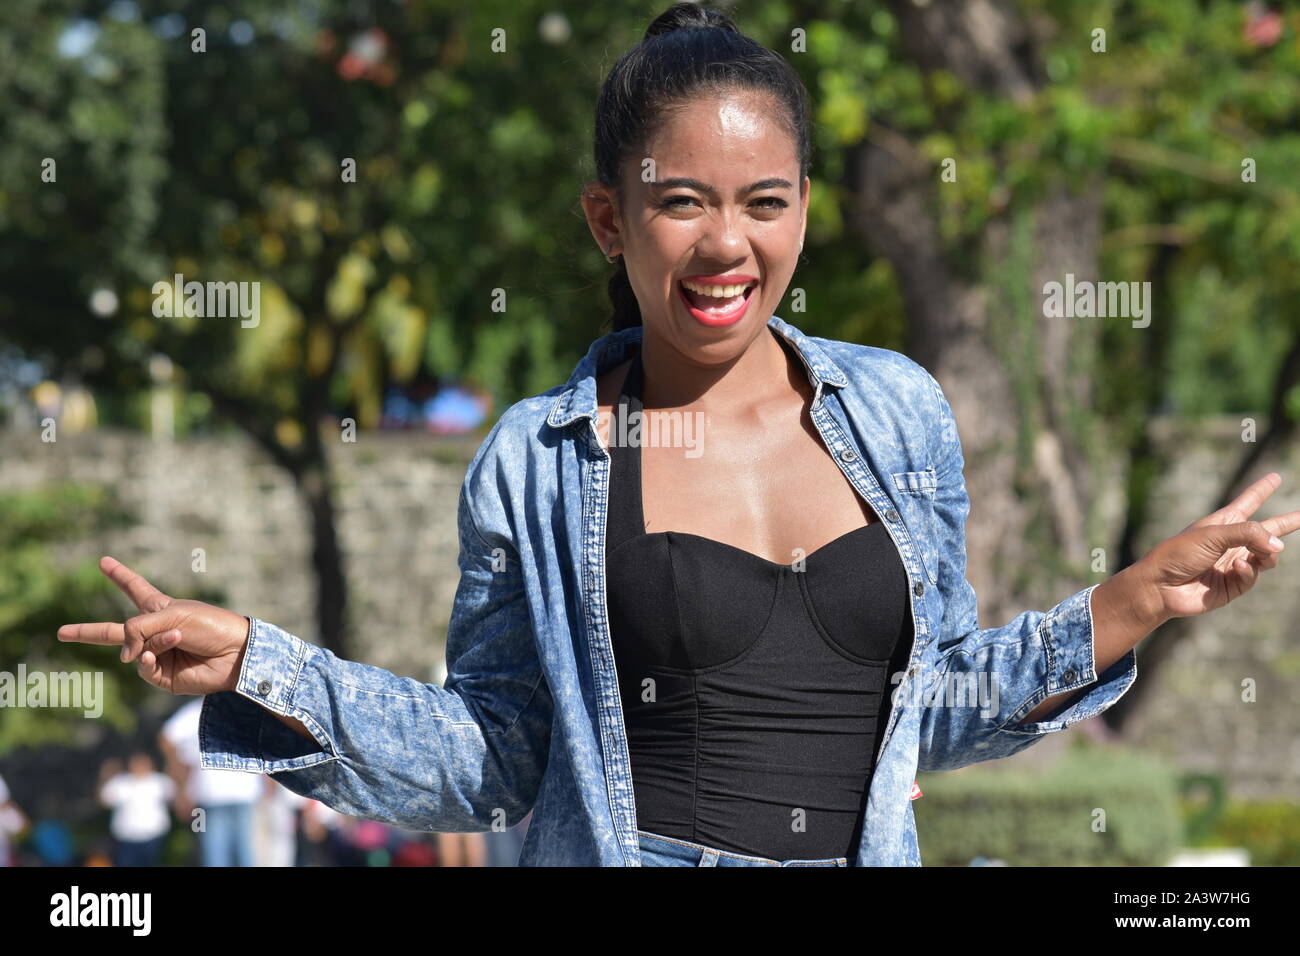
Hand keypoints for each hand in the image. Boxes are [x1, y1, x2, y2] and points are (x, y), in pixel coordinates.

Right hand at [57, 556, 250, 694]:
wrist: (235, 653)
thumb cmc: (209, 625)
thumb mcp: (170, 615)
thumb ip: (136, 629)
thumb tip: (123, 657)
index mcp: (160, 609)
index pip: (135, 589)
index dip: (120, 576)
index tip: (104, 562)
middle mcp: (154, 632)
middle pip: (115, 632)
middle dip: (86, 632)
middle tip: (59, 632)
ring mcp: (156, 655)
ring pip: (133, 648)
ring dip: (153, 642)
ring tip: (176, 638)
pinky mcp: (161, 676)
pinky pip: (142, 666)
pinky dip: (149, 658)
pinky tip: (159, 655)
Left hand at [1137, 472, 1299, 619]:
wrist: (1161, 586)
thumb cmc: (1179, 553)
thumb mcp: (1212, 534)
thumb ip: (1248, 534)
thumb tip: (1278, 545)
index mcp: (1223, 523)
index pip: (1248, 502)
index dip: (1261, 490)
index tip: (1275, 477)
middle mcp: (1231, 542)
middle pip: (1266, 532)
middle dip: (1287, 524)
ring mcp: (1233, 564)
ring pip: (1267, 556)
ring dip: (1265, 554)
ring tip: (1260, 552)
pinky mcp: (1233, 585)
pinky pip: (1253, 575)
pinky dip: (1249, 570)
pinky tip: (1236, 567)